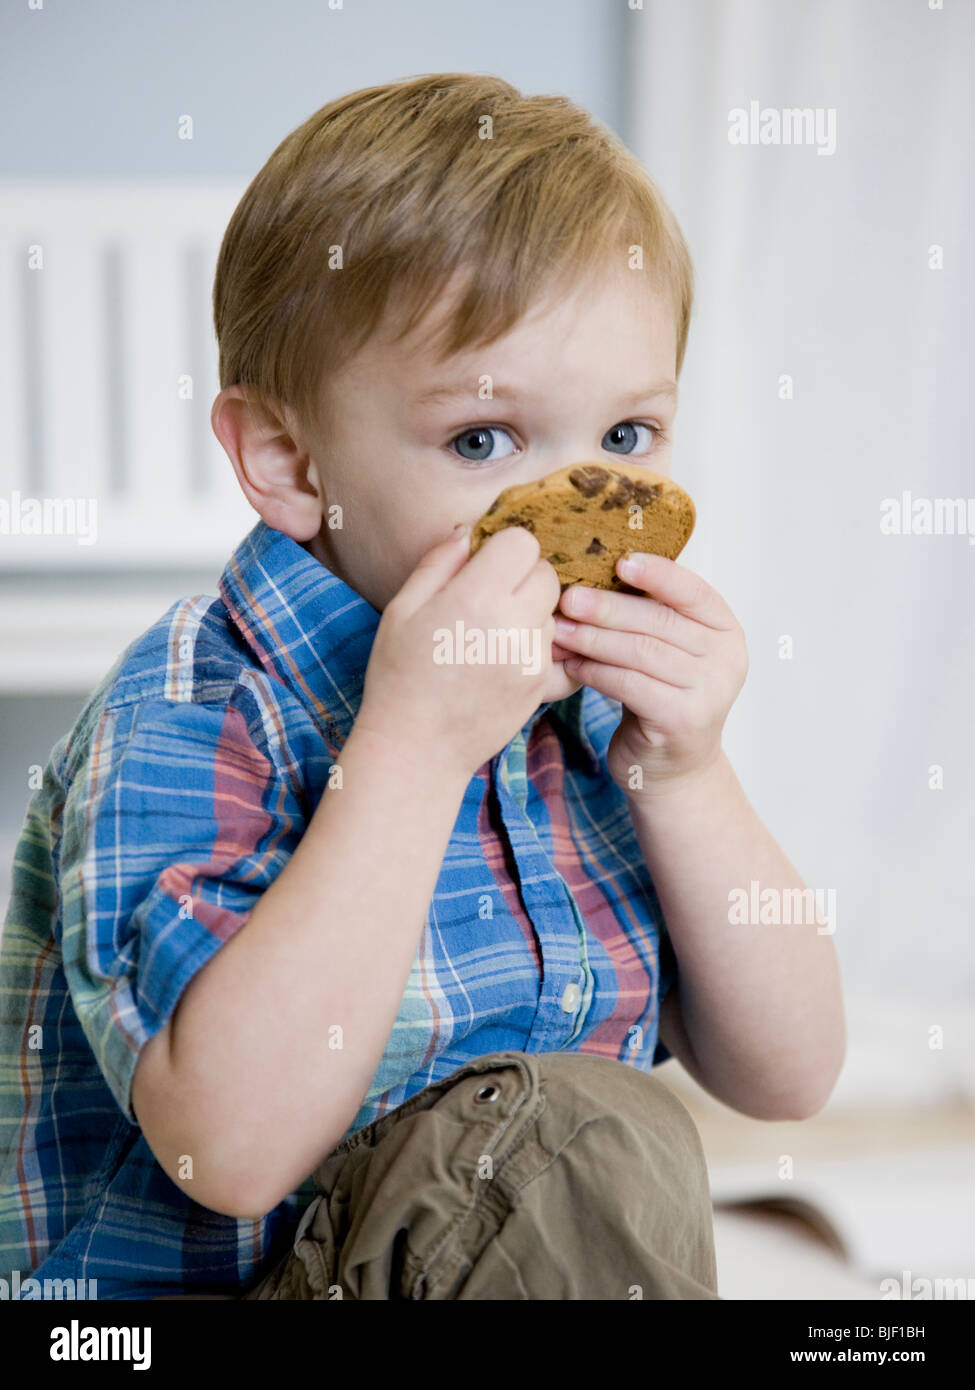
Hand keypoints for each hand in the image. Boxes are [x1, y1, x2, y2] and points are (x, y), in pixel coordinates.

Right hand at [356, 524, 560, 780]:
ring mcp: (533, 659)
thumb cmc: (399, 675)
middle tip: (489, 597)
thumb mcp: (403, 609)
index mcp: (475, 598)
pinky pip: (551, 647)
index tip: (483, 566)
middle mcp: (513, 626)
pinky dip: (532, 646)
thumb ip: (439, 563)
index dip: (503, 549)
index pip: (522, 544)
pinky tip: (499, 661)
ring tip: (489, 636)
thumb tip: (468, 532)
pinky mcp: (542, 686)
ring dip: (529, 613)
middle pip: (546, 575)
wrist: (416, 749)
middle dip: (522, 577)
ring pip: (552, 611)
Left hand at [551, 551, 747, 790]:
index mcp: (726, 630)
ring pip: (641, 652)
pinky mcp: (682, 721)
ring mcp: (710, 692)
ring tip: (560, 630)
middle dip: (607, 607)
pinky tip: (572, 665)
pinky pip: (629, 685)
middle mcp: (727, 659)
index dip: (658, 573)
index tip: (619, 561)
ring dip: (593, 639)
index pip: (694, 591)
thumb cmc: (661, 696)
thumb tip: (594, 567)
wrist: (672, 767)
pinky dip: (596, 672)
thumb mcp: (668, 650)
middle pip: (659, 621)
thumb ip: (651, 614)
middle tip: (567, 598)